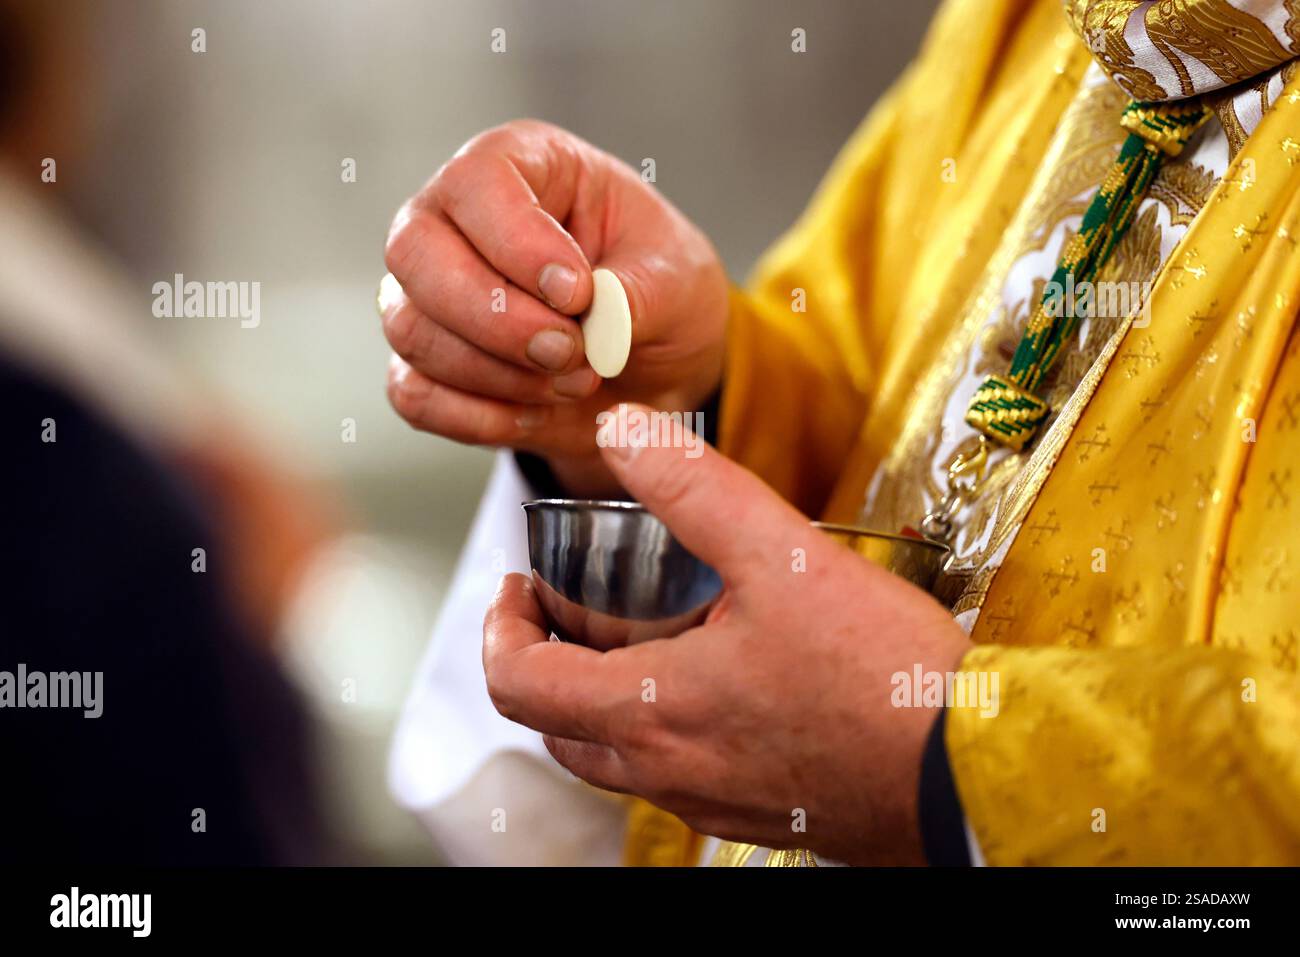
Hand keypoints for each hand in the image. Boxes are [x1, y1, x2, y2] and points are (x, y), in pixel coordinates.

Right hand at [380, 120, 728, 495]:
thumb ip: (638, 294)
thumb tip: (598, 318)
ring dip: (499, 373)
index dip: (518, 241)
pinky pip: (415, 393)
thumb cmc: (659, 291)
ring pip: (412, 329)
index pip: (476, 181)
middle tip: (572, 351)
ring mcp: (428, 293)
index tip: (578, 293)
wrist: (655, 368)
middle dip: (497, 319)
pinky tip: (538, 411)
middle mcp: (454, 219)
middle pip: (414, 252)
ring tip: (578, 378)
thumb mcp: (678, 279)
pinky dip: (479, 415)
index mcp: (521, 164)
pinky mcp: (425, 364)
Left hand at [482, 405, 971, 863]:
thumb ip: (694, 487)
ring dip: (598, 696)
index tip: (516, 589)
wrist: (969, 772)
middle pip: (556, 727)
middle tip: (561, 611)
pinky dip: (659, 724)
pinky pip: (674, 773)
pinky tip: (714, 680)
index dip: (499, 630)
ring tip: (634, 637)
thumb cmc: (882, 679)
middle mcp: (667, 771)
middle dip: (541, 662)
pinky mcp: (756, 812)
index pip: (519, 685)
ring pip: (613, 757)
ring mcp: (710, 800)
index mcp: (651, 711)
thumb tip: (623, 430)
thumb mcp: (783, 555)